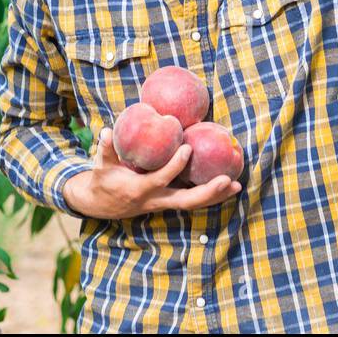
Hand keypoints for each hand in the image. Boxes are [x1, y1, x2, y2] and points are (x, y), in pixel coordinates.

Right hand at [63, 126, 241, 218]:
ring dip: (216, 197)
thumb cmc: (103, 181)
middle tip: (228, 180)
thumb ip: (105, 150)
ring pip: (193, 204)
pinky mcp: (168, 203)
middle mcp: (155, 201)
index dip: (174, 166)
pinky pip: (192, 201)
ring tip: (237, 185)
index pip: (160, 179)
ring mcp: (163, 204)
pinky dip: (210, 196)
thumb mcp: (100, 167)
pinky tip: (228, 188)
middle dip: (207, 192)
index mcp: (140, 190)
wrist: (100, 205)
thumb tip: (106, 131)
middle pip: (185, 201)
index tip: (188, 148)